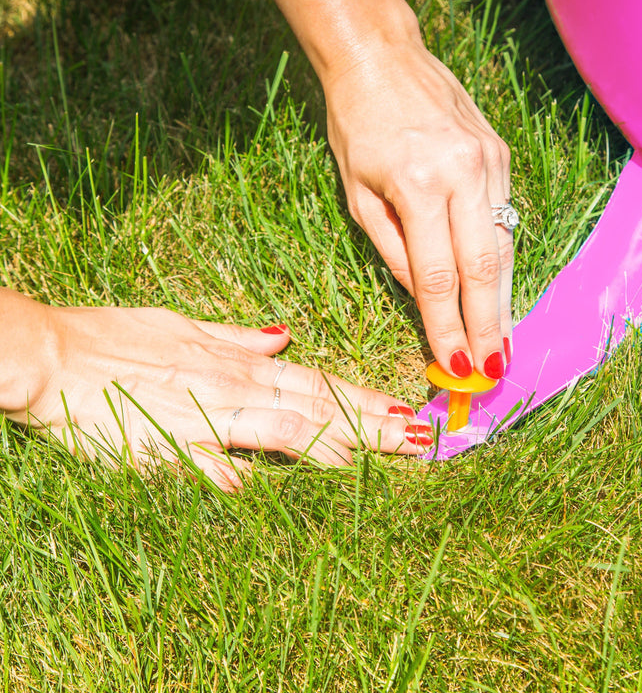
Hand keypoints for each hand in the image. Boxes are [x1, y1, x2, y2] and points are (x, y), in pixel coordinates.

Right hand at [6, 305, 430, 490]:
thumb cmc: (114, 338)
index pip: (318, 383)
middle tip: (417, 439)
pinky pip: (204, 459)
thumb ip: (236, 337)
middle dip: (371, 422)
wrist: (52, 354)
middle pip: (317, 405)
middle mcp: (233, 387)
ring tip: (375, 456)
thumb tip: (282, 336)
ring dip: (331, 441)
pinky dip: (231, 471)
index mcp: (239, 364)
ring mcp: (202, 414)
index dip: (366, 399)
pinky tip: (257, 489)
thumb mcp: (184, 325)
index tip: (406, 412)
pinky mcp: (162, 441)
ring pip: (281, 426)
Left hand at [324, 37, 514, 380]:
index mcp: (418, 185)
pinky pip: (504, 218)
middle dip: (489, 326)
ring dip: (503, 300)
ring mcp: (490, 162)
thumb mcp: (357, 194)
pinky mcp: (501, 155)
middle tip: (495, 371)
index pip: (437, 275)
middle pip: (484, 268)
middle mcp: (464, 174)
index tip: (454, 365)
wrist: (382, 56)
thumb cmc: (356, 126)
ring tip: (504, 343)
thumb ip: (392, 249)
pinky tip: (500, 291)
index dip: (447, 325)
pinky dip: (501, 260)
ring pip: (504, 246)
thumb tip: (422, 298)